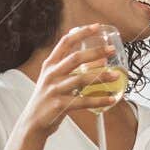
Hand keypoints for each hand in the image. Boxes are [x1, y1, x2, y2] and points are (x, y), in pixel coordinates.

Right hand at [20, 24, 119, 138]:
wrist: (33, 122)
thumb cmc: (49, 99)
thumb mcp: (57, 80)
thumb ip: (76, 69)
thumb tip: (102, 60)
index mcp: (50, 65)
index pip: (65, 42)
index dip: (81, 33)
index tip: (97, 27)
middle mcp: (51, 74)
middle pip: (75, 58)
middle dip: (95, 52)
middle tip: (112, 50)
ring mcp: (54, 89)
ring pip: (81, 79)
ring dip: (101, 76)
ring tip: (116, 76)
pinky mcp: (59, 105)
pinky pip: (83, 101)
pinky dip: (99, 101)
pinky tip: (111, 99)